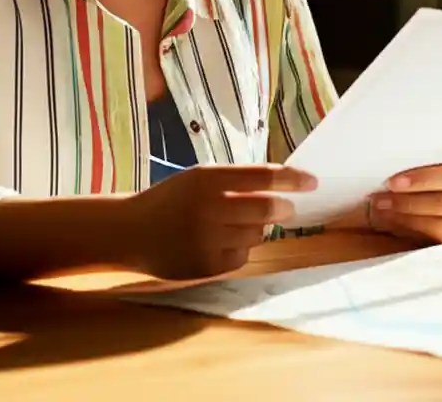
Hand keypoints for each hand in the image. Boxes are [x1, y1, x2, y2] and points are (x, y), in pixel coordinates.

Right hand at [122, 164, 316, 279]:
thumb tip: (286, 185)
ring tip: (230, 225)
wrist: (129, 232)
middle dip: (284, 208)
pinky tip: (217, 243)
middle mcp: (208, 208)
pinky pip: (242, 256)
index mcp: (207, 178)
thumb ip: (237, 180)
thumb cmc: (172, 200)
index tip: (312, 182)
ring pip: (257, 234)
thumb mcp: (199, 178)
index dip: (293, 179)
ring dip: (255, 229)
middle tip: (286, 209)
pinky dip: (239, 249)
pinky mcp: (206, 265)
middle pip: (268, 209)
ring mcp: (207, 239)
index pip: (264, 176)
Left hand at [368, 144, 441, 242]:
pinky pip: (437, 229)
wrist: (383, 203)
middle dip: (425, 180)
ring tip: (381, 201)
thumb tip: (396, 140)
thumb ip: (411, 149)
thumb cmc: (396, 170)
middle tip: (393, 182)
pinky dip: (408, 221)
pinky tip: (387, 216)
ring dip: (410, 203)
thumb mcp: (403, 157)